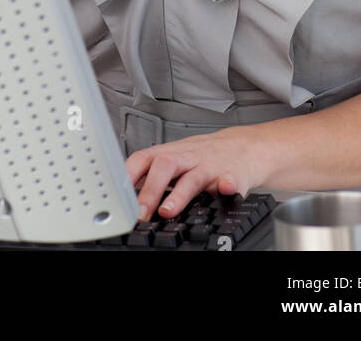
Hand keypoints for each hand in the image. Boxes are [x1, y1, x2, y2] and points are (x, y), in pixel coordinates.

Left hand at [126, 128, 269, 221]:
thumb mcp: (175, 160)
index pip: (143, 159)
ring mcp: (209, 166)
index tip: (118, 198)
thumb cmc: (203, 157)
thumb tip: (124, 198)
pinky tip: (225, 191)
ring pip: (192, 176)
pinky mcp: (232, 176)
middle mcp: (187, 158)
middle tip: (140, 213)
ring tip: (168, 211)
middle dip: (150, 190)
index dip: (128, 176)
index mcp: (170, 154)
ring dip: (179, 194)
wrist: (242, 147)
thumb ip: (151, 177)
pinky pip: (230, 180)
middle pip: (165, 165)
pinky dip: (227, 186)